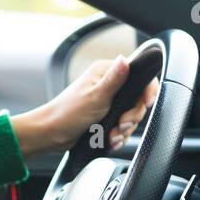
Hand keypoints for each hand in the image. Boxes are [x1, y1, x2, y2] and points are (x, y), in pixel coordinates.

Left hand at [11, 55, 159, 156]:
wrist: (51, 134)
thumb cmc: (67, 113)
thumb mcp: (95, 96)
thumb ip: (114, 79)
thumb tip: (125, 60)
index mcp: (106, 72)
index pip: (139, 75)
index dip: (147, 90)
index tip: (146, 103)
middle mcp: (109, 84)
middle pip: (137, 99)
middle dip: (132, 116)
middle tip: (121, 124)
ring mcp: (108, 101)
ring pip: (131, 115)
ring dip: (124, 129)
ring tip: (112, 135)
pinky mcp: (106, 116)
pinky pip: (122, 126)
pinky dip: (118, 135)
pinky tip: (110, 140)